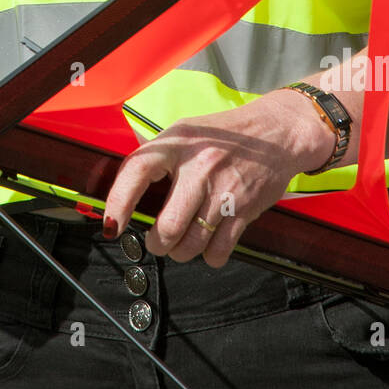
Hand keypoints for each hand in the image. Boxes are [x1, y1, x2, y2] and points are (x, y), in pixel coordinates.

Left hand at [103, 89, 336, 267]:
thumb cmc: (225, 135)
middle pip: (167, 227)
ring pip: (190, 245)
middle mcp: (199, 167)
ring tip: (183, 241)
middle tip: (158, 240)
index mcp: (177, 144)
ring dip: (181, 252)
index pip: (137, 171)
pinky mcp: (244, 210)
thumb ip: (158, 157)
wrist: (276, 132)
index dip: (118, 202)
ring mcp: (223, 190)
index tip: (112, 225)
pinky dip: (209, 256)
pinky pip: (218, 251)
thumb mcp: (185, 133)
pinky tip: (209, 243)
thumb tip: (124, 194)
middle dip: (157, 243)